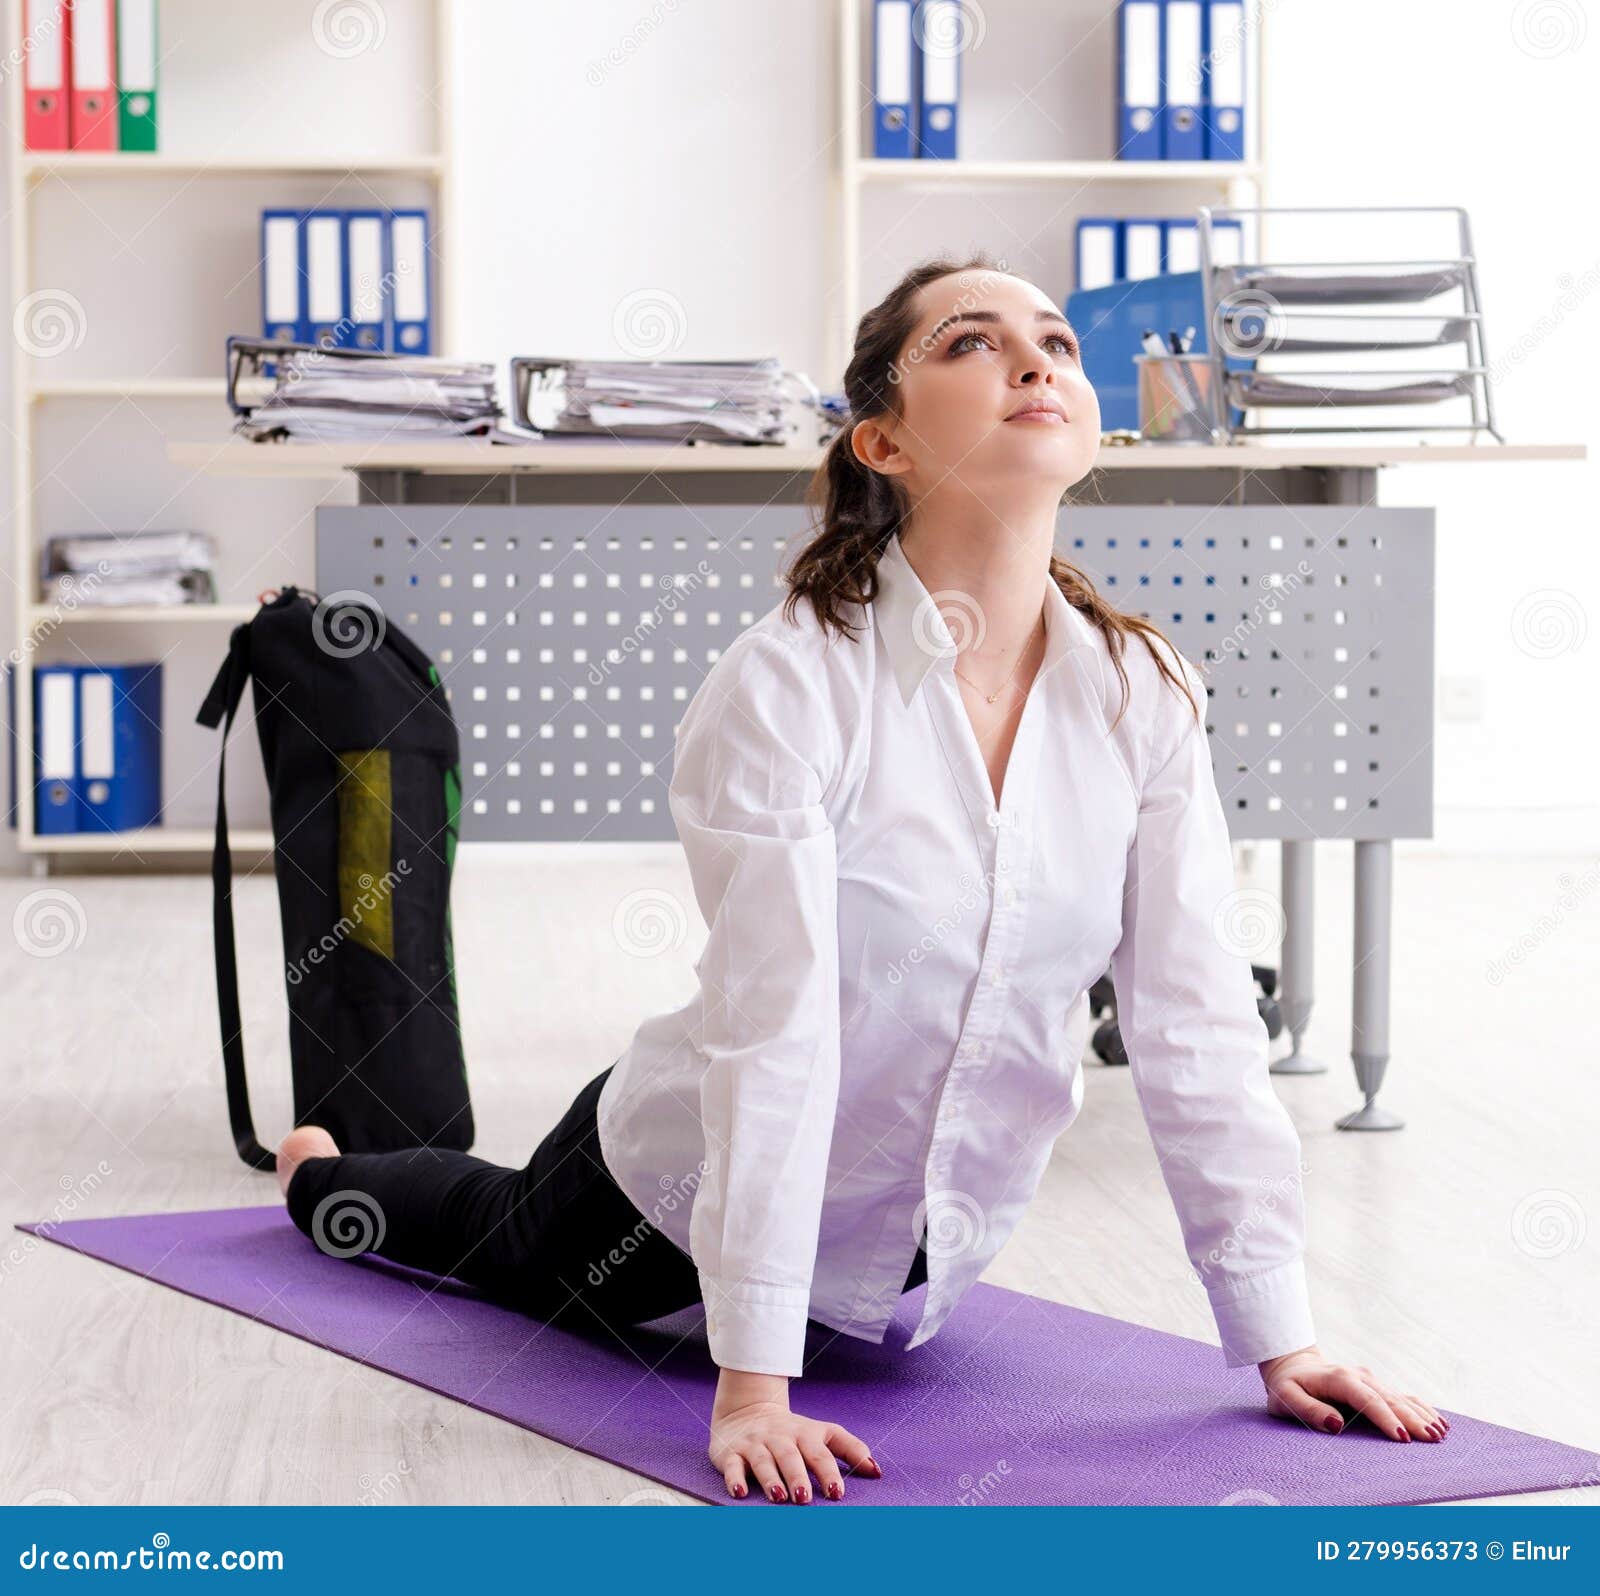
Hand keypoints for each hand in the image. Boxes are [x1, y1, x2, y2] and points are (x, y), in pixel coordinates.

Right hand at [709, 1368, 882, 1501]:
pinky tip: (740, 1493)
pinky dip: (735, 1478)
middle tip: (805, 1498)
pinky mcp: (732, 1452)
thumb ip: (849, 1448)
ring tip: (779, 1497)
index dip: (828, 1471)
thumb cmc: (792, 1431)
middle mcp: (780, 1438)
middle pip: (790, 1456)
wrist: (746, 1409)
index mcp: (804, 1434)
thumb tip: (877, 1472)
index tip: (837, 1492)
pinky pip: (732, 1465)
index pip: (819, 1452)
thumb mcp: (821, 1433)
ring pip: (763, 1461)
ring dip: (770, 1479)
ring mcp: (755, 1444)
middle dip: (798, 1476)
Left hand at [1258, 1344, 1448, 1441]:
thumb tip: (1336, 1425)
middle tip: (1432, 1440)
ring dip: (1421, 1415)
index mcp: (1338, 1378)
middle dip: (1412, 1419)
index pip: (1366, 1398)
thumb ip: (1308, 1410)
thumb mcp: (1285, 1398)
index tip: (1402, 1438)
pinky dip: (1422, 1409)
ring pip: (1400, 1397)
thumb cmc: (1288, 1386)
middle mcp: (1359, 1376)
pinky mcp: (1376, 1386)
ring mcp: (1370, 1379)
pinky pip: (1402, 1397)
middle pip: (1389, 1398)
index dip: (1384, 1417)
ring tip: (1441, 1434)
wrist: (1293, 1365)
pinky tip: (1439, 1422)